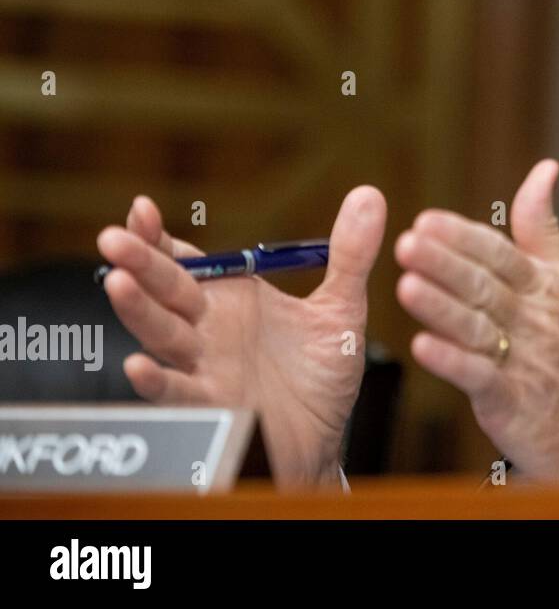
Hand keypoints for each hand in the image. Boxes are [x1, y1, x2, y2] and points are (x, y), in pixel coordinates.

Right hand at [96, 187, 386, 487]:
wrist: (325, 438)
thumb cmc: (323, 376)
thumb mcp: (341, 307)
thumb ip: (350, 253)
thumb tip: (368, 196)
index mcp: (234, 299)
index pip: (187, 260)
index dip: (160, 237)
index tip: (141, 210)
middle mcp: (210, 330)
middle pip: (167, 290)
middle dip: (140, 263)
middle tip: (113, 238)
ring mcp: (207, 366)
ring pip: (163, 334)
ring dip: (139, 310)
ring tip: (118, 282)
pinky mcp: (214, 404)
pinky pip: (179, 393)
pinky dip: (158, 381)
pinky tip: (140, 365)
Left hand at [395, 159, 558, 483]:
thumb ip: (543, 228)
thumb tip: (543, 169)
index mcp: (547, 289)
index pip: (502, 255)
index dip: (464, 238)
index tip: (428, 220)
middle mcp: (536, 321)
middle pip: (486, 286)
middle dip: (445, 264)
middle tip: (408, 243)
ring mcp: (526, 362)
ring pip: (479, 328)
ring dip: (442, 307)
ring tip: (405, 285)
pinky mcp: (514, 403)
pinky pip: (481, 378)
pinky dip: (452, 362)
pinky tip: (423, 347)